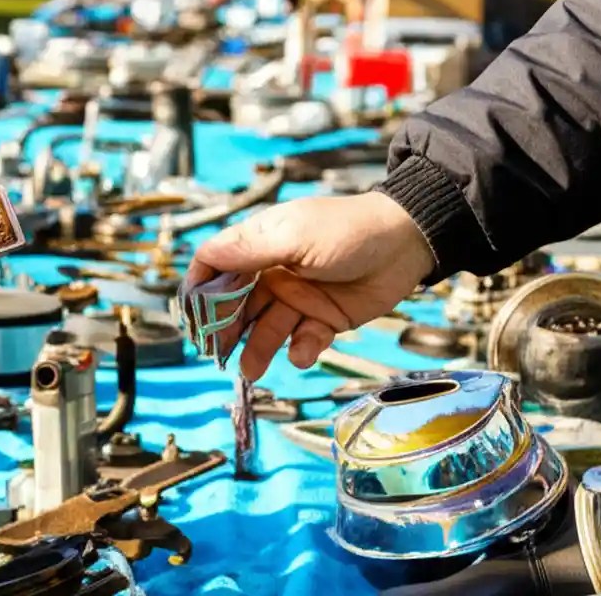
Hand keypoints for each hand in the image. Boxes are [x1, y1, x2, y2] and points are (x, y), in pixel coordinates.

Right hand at [187, 191, 434, 380]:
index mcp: (259, 245)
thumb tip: (202, 260)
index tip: (192, 316)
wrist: (408, 243)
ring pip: (266, 328)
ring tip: (252, 370)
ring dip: (258, 349)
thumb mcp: (294, 237)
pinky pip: (303, 340)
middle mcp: (272, 273)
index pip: (215, 266)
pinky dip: (301, 350)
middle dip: (225, 329)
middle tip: (218, 354)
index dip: (200, 290)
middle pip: (236, 305)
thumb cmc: (346, 230)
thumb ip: (248, 252)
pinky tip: (304, 352)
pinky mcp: (324, 319)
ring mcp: (298, 298)